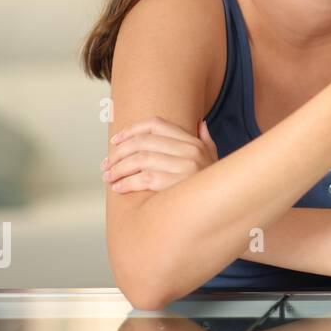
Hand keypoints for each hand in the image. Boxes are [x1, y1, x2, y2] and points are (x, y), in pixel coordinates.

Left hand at [103, 116, 217, 192]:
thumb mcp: (214, 159)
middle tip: (106, 164)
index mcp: (193, 142)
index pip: (156, 124)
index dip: (131, 130)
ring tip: (108, 177)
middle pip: (143, 142)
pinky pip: (144, 179)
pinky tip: (119, 188)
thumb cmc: (213, 184)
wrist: (224, 206)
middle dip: (119, 152)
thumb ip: (206, 140)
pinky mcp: (178, 184)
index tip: (115, 141)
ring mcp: (185, 167)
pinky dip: (127, 183)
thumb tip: (200, 124)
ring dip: (119, 168)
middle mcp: (190, 150)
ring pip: (141, 159)